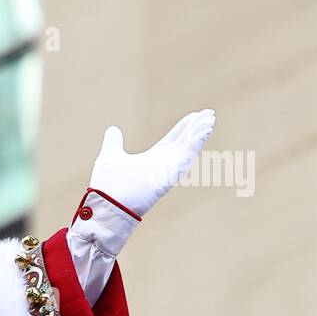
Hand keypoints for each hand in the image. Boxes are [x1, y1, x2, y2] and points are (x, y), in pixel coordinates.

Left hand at [88, 109, 214, 217]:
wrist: (106, 202)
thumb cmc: (107, 185)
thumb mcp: (110, 156)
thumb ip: (113, 143)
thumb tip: (113, 129)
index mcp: (151, 159)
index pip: (172, 140)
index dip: (183, 128)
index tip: (194, 115)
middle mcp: (162, 164)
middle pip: (184, 142)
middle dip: (196, 128)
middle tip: (209, 113)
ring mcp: (168, 170)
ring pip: (189, 148)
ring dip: (200, 133)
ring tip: (210, 119)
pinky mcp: (170, 175)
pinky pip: (187, 156)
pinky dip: (196, 143)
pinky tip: (205, 130)